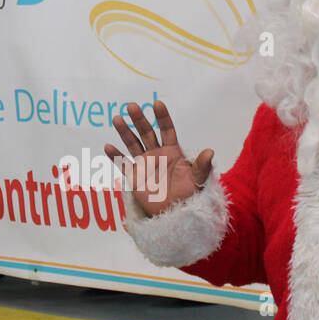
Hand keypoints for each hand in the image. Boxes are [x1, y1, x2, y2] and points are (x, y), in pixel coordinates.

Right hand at [104, 101, 213, 217]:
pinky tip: (108, 146)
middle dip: (139, 120)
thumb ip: (202, 166)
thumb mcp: (198, 180)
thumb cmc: (191, 196)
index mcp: (173, 152)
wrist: (177, 216)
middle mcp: (157, 154)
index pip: (166, 130)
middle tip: (132, 106)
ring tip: (117, 119)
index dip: (162, 117)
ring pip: (133, 144)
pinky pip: (123, 164)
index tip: (157, 104)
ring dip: (125, 131)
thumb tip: (210, 151)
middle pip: (146, 132)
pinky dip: (115, 156)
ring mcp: (144, 164)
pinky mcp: (135, 177)